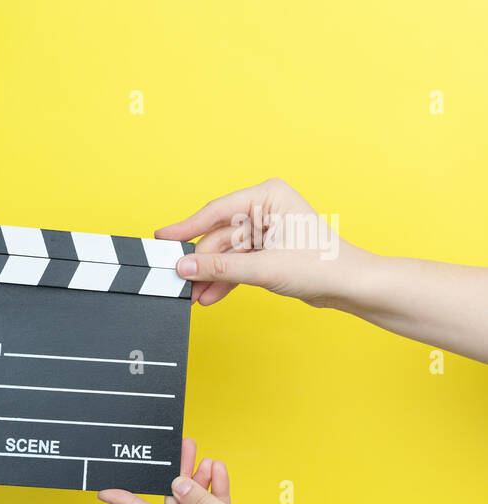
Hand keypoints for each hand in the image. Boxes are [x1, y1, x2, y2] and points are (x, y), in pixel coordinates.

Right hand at [157, 178, 368, 309]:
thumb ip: (219, 267)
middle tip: (178, 282)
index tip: (162, 239)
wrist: (351, 287)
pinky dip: (224, 280)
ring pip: (225, 253)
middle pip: (218, 236)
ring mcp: (265, 230)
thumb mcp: (263, 267)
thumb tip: (184, 267)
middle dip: (201, 263)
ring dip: (210, 277)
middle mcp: (264, 209)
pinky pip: (236, 264)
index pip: (216, 212)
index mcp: (268, 196)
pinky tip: (210, 296)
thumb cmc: (322, 266)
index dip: (186, 228)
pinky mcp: (266, 250)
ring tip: (194, 297)